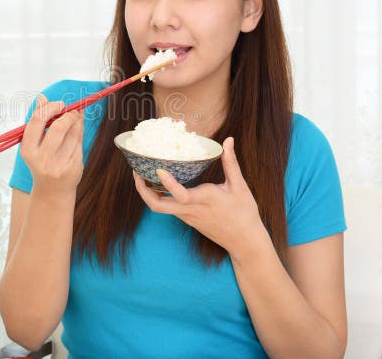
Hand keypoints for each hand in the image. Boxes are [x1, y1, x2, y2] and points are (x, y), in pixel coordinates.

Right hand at [20, 94, 83, 198]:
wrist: (52, 191)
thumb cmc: (42, 161)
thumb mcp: (34, 144)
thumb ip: (38, 121)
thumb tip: (42, 98)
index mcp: (28, 149)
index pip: (37, 121)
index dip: (50, 108)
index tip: (60, 104)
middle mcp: (42, 158)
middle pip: (58, 128)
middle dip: (69, 115)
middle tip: (72, 111)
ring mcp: (59, 164)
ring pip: (73, 134)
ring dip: (77, 122)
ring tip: (76, 119)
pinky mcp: (73, 168)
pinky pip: (80, 143)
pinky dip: (80, 133)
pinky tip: (77, 132)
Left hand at [133, 137, 268, 256]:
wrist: (245, 242)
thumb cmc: (244, 213)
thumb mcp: (240, 186)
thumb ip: (231, 163)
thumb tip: (228, 140)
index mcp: (204, 199)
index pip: (180, 195)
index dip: (167, 183)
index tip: (158, 169)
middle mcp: (191, 210)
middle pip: (157, 206)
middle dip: (142, 190)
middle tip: (136, 172)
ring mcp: (187, 217)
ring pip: (160, 208)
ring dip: (147, 193)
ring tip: (142, 174)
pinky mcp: (187, 220)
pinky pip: (167, 208)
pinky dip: (159, 196)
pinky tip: (158, 184)